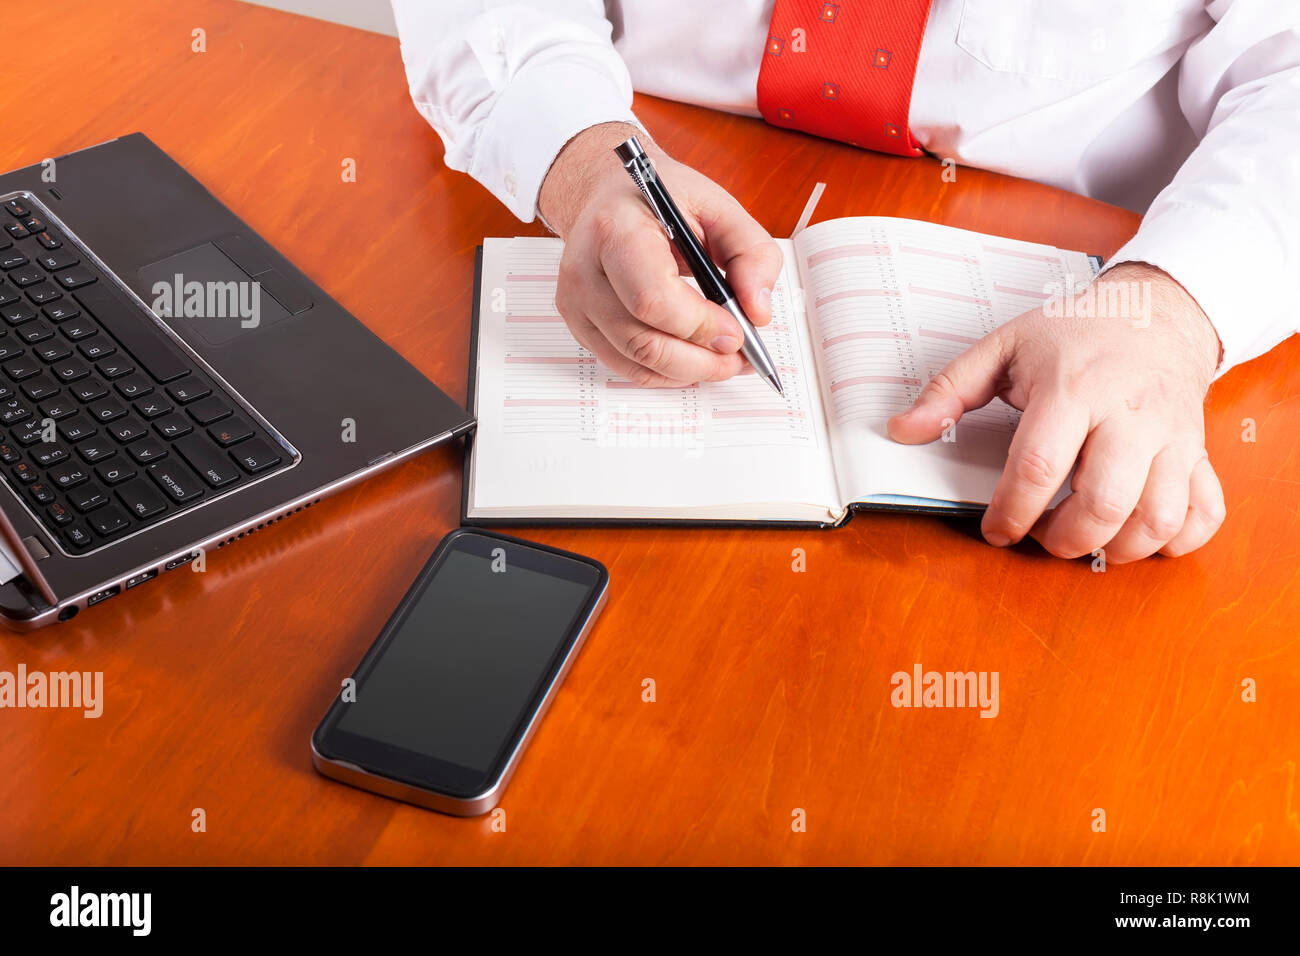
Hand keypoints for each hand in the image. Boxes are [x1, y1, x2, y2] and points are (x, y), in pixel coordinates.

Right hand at [539, 122, 781, 385]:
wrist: (609, 196)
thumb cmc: (660, 199)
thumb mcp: (718, 206)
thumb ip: (752, 253)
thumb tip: (758, 312)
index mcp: (616, 230)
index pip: (653, 298)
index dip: (700, 325)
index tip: (737, 330)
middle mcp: (585, 271)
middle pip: (643, 342)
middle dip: (700, 360)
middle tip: (739, 358)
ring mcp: (577, 305)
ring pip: (637, 363)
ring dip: (689, 372)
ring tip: (724, 360)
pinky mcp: (581, 327)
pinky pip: (628, 368)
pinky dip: (668, 373)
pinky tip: (694, 360)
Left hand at [888, 263, 1226, 561]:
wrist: (1157, 310)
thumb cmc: (1076, 333)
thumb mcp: (1004, 347)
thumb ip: (950, 390)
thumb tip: (903, 430)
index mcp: (1074, 388)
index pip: (1038, 466)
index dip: (1010, 511)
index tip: (995, 529)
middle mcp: (1130, 414)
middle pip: (1105, 500)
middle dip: (1065, 539)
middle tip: (1042, 539)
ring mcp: (1173, 436)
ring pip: (1159, 517)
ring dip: (1119, 549)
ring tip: (1086, 542)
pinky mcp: (1200, 452)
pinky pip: (1206, 512)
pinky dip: (1179, 541)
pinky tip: (1142, 537)